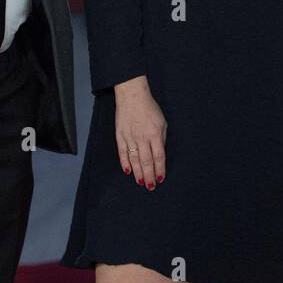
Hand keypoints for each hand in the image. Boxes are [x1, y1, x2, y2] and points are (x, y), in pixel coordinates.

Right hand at [113, 75, 166, 190]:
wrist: (132, 96)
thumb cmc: (149, 108)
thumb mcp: (162, 122)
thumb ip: (161, 138)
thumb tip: (160, 153)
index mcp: (155, 134)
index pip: (159, 157)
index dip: (160, 169)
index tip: (161, 178)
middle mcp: (142, 138)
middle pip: (146, 162)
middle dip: (149, 176)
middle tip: (151, 186)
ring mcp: (130, 137)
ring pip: (134, 160)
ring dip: (138, 173)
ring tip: (141, 182)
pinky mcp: (120, 136)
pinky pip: (122, 153)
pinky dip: (125, 163)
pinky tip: (128, 171)